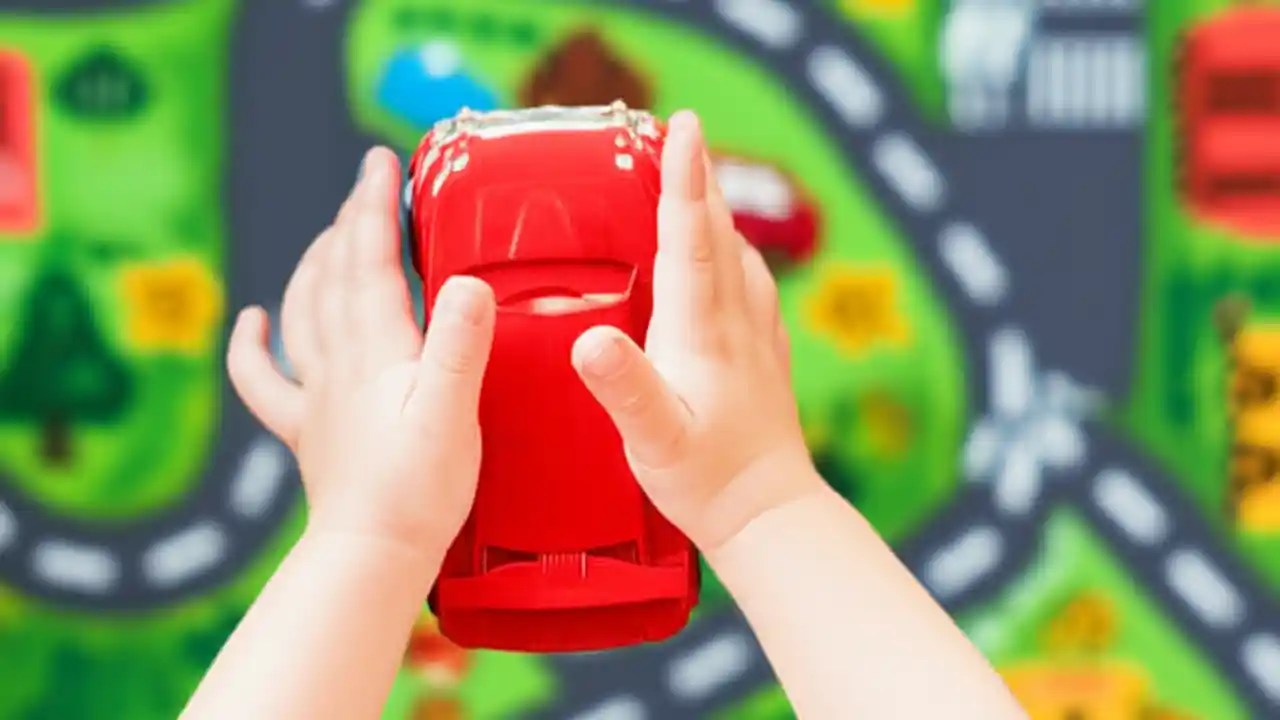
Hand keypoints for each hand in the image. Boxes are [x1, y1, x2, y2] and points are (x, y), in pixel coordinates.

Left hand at [226, 147, 496, 559]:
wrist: (373, 555)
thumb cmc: (420, 490)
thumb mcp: (455, 413)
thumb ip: (461, 346)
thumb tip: (465, 281)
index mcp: (378, 350)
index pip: (370, 260)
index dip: (374, 205)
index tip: (381, 160)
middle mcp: (340, 363)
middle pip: (335, 274)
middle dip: (351, 220)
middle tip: (369, 184)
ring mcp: (319, 396)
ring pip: (303, 311)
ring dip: (313, 264)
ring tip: (328, 234)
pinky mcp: (310, 430)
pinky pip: (265, 380)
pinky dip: (250, 346)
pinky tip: (250, 322)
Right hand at [571, 112, 822, 551]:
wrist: (768, 514)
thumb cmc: (707, 479)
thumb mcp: (653, 439)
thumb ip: (624, 387)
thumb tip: (591, 339)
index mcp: (702, 329)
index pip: (690, 236)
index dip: (683, 177)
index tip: (682, 124)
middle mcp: (735, 320)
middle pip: (717, 230)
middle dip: (697, 175)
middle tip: (678, 129)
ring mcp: (754, 335)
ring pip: (736, 252)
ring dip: (714, 209)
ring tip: (694, 178)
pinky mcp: (762, 353)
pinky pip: (747, 282)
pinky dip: (729, 250)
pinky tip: (726, 255)